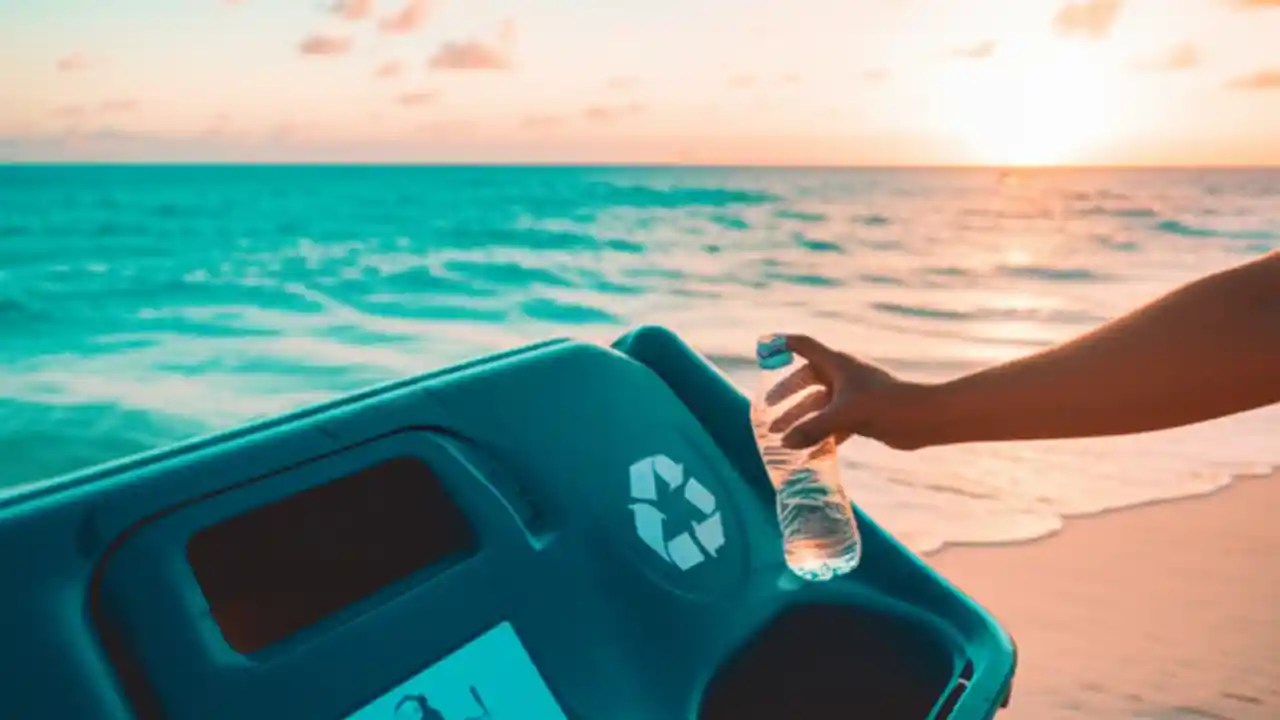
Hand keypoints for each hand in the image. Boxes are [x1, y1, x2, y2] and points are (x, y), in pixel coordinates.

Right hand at [768, 334, 921, 449]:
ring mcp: (853, 396)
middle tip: (769, 413)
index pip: (803, 346)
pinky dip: (821, 434)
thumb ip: (812, 429)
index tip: (762, 350)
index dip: (782, 345)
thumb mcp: (843, 416)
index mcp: (837, 364)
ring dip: (802, 420)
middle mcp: (842, 376)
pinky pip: (833, 423)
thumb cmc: (884, 405)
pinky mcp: (862, 415)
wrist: (923, 418)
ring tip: (783, 438)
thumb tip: (785, 442)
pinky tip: (809, 450)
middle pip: (806, 380)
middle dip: (787, 397)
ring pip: (819, 406)